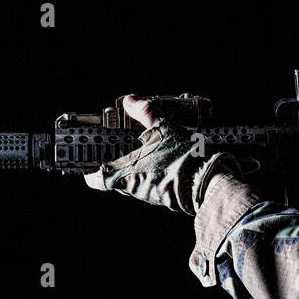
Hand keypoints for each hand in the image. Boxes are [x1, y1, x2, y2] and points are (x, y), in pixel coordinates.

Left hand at [84, 94, 230, 214]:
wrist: (209, 182)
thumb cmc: (183, 160)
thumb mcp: (163, 128)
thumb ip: (145, 112)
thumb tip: (132, 100)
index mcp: (126, 173)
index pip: (96, 179)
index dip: (89, 172)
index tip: (88, 164)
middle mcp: (134, 188)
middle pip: (116, 178)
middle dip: (117, 163)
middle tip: (121, 148)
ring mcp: (149, 195)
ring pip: (134, 182)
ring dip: (137, 168)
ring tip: (146, 151)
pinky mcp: (164, 198)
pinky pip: (151, 185)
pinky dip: (153, 174)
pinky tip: (164, 161)